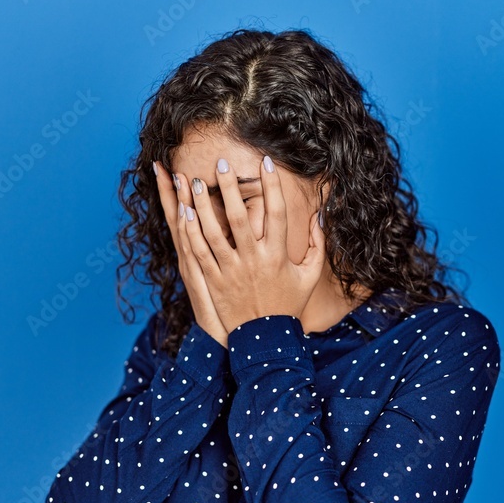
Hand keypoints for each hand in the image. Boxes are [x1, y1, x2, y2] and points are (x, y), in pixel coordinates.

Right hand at [152, 160, 228, 347]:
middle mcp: (191, 259)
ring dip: (178, 203)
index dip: (174, 195)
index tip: (168, 168)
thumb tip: (230, 228)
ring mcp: (194, 269)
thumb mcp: (221, 279)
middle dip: (171, 192)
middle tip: (164, 164)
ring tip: (176, 177)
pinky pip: (193, 251)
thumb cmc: (228, 310)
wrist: (223, 340)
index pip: (184, 218)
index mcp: (198, 256)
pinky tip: (184, 212)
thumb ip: (225, 253)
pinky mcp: (202, 280)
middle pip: (178, 219)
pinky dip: (187, 232)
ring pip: (184, 230)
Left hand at [178, 155, 325, 332]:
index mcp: (278, 256)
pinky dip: (191, 231)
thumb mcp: (309, 277)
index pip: (277, 213)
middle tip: (221, 163)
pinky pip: (200, 252)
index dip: (272, 185)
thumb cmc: (289, 306)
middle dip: (229, 187)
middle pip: (239, 216)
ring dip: (202, 205)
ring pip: (213, 231)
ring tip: (193, 181)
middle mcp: (254, 260)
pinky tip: (184, 212)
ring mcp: (231, 271)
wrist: (266, 341)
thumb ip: (317, 245)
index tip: (265, 161)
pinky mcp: (214, 281)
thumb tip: (319, 216)